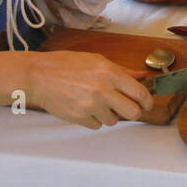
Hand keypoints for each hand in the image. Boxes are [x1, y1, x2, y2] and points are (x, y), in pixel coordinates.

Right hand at [26, 51, 152, 127]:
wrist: (38, 76)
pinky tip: (84, 107)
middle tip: (127, 109)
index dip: (147, 102)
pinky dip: (94, 119)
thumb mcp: (96, 60)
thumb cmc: (65, 65)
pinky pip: (97, 125)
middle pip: (132, 112)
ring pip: (113, 121)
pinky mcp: (79, 118)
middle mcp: (102, 90)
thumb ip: (121, 70)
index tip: (147, 105)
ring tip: (97, 103)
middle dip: (133, 113)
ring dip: (109, 115)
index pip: (140, 93)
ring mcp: (90, 105)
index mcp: (109, 73)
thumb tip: (141, 76)